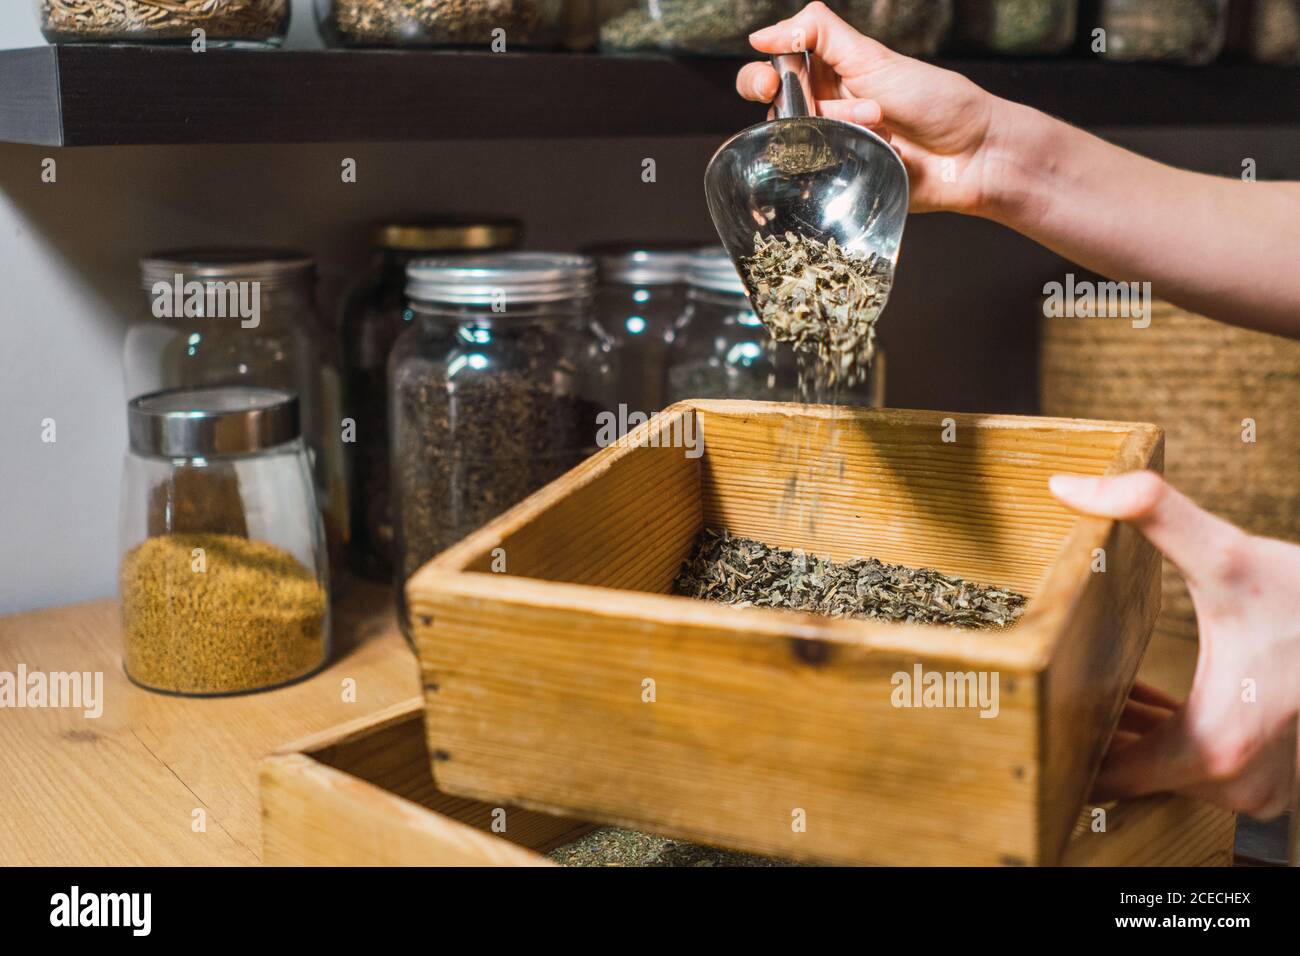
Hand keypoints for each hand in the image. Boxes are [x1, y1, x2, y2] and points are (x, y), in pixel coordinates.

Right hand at [738, 2, 1015, 215]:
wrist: (970, 153)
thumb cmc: (932, 100)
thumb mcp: (871, 55)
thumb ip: (817, 33)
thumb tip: (760, 35)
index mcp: (825, 75)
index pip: (770, 72)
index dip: (757, 77)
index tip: (768, 81)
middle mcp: (821, 112)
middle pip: (772, 112)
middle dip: (785, 106)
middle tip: (808, 109)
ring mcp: (829, 151)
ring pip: (796, 143)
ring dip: (837, 126)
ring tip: (879, 122)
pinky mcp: (839, 186)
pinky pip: (814, 181)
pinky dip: (836, 164)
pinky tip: (870, 152)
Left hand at [1050, 471, 1298, 817]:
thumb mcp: (1229, 555)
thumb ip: (1150, 512)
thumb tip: (1067, 485)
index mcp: (1214, 749)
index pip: (1106, 780)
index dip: (1064, 746)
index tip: (1031, 709)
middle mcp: (1237, 784)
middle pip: (1131, 774)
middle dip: (1088, 732)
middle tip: (1039, 689)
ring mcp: (1258, 785)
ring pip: (1164, 769)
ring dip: (1126, 733)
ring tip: (1075, 688)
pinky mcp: (1271, 771)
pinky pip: (1196, 761)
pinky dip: (1166, 734)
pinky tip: (1136, 699)